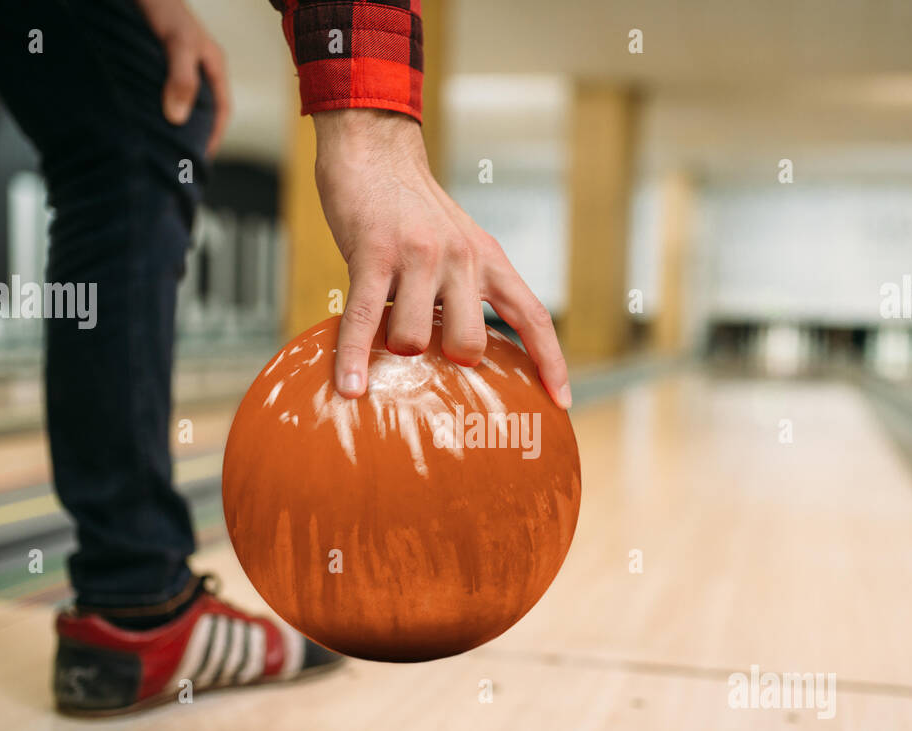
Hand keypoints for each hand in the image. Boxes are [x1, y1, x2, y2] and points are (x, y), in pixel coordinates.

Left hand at [135, 0, 229, 153]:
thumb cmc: (162, 7)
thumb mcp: (178, 44)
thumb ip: (181, 79)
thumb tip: (176, 119)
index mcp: (213, 65)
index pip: (221, 110)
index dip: (214, 136)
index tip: (199, 159)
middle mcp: (196, 67)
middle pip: (200, 108)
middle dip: (192, 133)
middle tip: (176, 159)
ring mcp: (174, 65)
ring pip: (178, 100)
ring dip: (169, 121)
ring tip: (156, 145)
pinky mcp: (151, 61)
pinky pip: (156, 91)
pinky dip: (151, 107)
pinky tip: (138, 118)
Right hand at [312, 109, 571, 408]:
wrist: (373, 148)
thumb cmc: (410, 208)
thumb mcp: (458, 243)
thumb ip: (467, 289)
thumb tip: (464, 351)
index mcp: (487, 259)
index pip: (532, 316)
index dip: (550, 361)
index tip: (561, 402)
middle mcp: (461, 258)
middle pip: (469, 344)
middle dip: (448, 362)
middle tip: (429, 352)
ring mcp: (418, 257)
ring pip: (415, 339)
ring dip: (395, 349)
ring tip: (382, 329)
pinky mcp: (373, 256)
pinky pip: (365, 321)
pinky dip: (354, 358)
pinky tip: (350, 388)